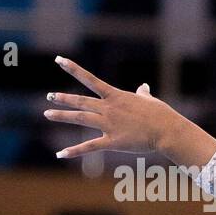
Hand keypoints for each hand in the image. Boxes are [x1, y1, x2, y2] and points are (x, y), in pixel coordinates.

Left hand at [44, 57, 198, 158]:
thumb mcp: (150, 101)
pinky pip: (89, 146)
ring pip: (80, 118)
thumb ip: (143, 94)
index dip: (73, 69)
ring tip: (48, 114)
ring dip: (62, 116)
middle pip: (81, 101)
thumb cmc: (162, 115)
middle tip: (49, 97)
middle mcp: (108, 109)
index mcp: (116, 97)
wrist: (167, 131)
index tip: (59, 60)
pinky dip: (74, 151)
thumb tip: (143, 87)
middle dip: (63, 98)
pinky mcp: (112, 141)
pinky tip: (60, 154)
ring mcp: (109, 125)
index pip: (90, 79)